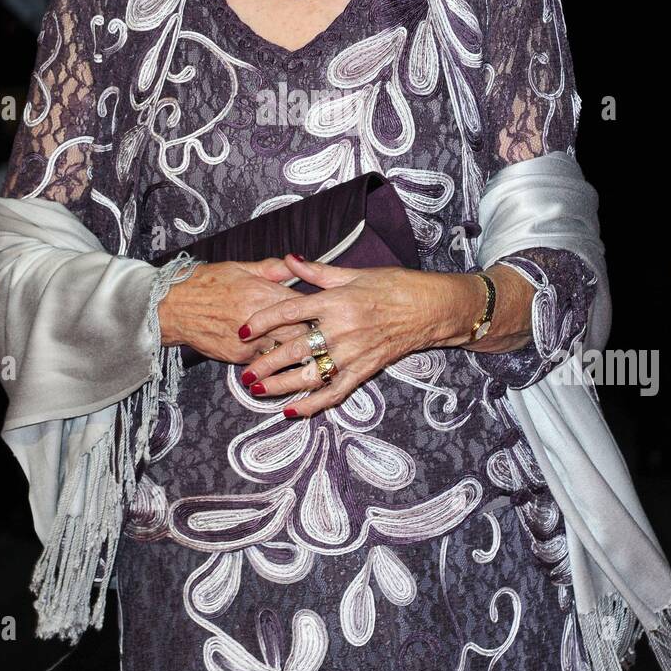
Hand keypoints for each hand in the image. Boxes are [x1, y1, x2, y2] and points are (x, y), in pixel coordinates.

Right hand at [158, 257, 317, 362]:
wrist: (172, 307)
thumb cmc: (205, 283)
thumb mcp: (240, 267)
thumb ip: (272, 268)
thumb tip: (297, 262)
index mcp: (262, 293)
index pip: (303, 305)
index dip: (314, 308)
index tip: (320, 309)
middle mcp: (258, 320)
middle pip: (301, 332)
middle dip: (311, 332)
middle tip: (319, 331)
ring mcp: (249, 342)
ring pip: (286, 351)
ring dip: (295, 348)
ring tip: (305, 346)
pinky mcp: (239, 357)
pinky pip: (266, 360)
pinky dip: (274, 358)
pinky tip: (279, 354)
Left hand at [234, 253, 484, 417]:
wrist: (430, 309)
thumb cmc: (393, 286)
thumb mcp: (354, 274)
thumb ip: (317, 272)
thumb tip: (289, 260)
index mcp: (336, 301)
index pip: (289, 312)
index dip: (262, 321)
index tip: (241, 330)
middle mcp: (341, 329)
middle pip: (293, 348)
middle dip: (264, 362)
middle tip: (243, 371)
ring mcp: (353, 353)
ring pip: (310, 375)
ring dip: (281, 385)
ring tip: (257, 391)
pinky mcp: (364, 371)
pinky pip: (334, 393)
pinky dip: (312, 405)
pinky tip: (291, 410)